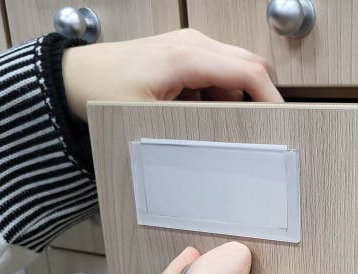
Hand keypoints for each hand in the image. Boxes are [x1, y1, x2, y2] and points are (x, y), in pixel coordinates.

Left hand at [61, 29, 282, 119]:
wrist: (75, 76)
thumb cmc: (104, 92)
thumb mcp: (150, 118)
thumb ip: (191, 127)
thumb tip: (223, 145)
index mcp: (188, 57)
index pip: (249, 71)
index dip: (271, 97)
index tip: (282, 121)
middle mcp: (194, 43)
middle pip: (249, 65)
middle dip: (259, 97)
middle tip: (258, 129)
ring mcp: (190, 44)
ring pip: (235, 69)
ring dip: (236, 97)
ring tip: (218, 124)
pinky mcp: (184, 51)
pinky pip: (217, 71)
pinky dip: (219, 93)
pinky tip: (200, 111)